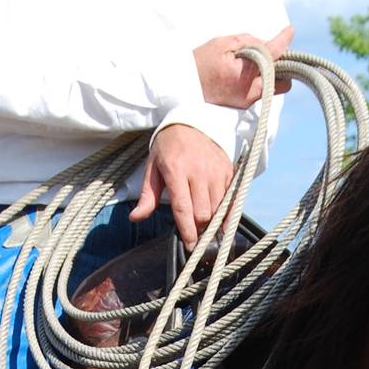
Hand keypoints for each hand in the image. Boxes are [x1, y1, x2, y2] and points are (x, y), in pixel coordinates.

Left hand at [132, 124, 233, 246]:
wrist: (190, 123)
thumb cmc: (167, 148)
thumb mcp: (152, 168)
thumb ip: (148, 196)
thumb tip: (136, 217)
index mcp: (176, 170)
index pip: (183, 208)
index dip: (187, 231)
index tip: (190, 246)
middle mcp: (198, 171)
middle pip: (203, 213)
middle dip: (200, 229)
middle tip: (195, 235)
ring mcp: (216, 170)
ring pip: (219, 208)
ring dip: (213, 223)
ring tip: (206, 228)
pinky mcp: (228, 170)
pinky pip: (232, 198)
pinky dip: (228, 213)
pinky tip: (222, 223)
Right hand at [193, 24, 293, 108]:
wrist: (181, 88)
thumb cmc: (199, 63)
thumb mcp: (223, 44)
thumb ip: (249, 41)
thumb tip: (267, 44)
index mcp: (245, 73)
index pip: (273, 54)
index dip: (284, 40)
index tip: (289, 31)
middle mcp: (250, 91)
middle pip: (283, 81)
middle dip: (283, 66)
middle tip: (274, 53)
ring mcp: (247, 100)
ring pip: (274, 87)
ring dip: (272, 73)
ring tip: (258, 60)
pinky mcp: (242, 105)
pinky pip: (261, 91)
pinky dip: (260, 79)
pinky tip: (248, 70)